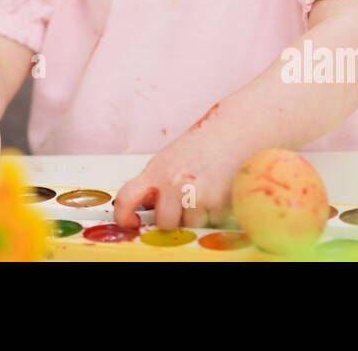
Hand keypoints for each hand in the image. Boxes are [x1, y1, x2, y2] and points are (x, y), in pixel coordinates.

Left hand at [113, 120, 244, 230]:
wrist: (234, 131)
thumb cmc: (203, 144)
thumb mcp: (170, 159)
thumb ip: (157, 183)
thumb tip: (148, 208)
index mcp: (156, 170)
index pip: (127, 198)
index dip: (123, 216)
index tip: (131, 222)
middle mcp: (172, 182)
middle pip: (164, 222)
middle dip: (175, 218)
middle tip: (186, 201)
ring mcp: (194, 194)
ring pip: (191, 225)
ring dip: (199, 215)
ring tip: (207, 190)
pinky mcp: (217, 203)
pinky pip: (212, 222)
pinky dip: (216, 213)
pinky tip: (219, 191)